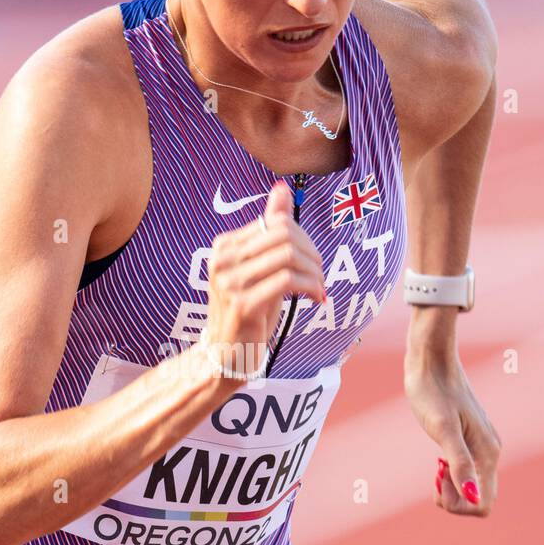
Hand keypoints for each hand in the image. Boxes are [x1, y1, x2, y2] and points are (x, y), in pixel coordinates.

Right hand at [206, 180, 324, 375]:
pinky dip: (310, 287)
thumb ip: (269, 228)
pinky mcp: (242, 304)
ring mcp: (229, 282)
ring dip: (314, 272)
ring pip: (288, 256)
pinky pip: (288, 281)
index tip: (313, 261)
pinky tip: (315, 299)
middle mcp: (222, 259)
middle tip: (321, 274)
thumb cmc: (248, 309)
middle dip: (312, 253)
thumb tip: (282, 190)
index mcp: (224, 245)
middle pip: (283, 234)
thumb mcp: (260, 267)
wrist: (226, 354)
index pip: (276, 222)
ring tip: (319, 288)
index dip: (304, 238)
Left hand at [403, 352, 501, 515]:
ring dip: (451, 487)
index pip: (483, 503)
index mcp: (487, 453)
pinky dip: (450, 476)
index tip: (440, 480)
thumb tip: (471, 494)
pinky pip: (466, 473)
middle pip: (479, 499)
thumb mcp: (442, 428)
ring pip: (472, 487)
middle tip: (435, 472)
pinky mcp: (470, 441)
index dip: (459, 505)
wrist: (432, 361)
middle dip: (454, 498)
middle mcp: (490, 452)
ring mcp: (481, 447)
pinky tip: (438, 459)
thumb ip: (459, 462)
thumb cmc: (433, 391)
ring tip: (436, 466)